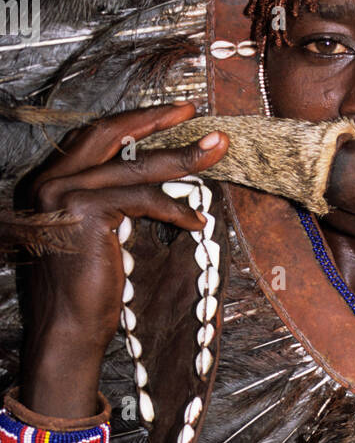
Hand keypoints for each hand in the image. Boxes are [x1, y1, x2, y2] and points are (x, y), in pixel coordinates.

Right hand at [18, 102, 227, 418]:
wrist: (67, 329)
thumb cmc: (86, 286)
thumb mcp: (99, 230)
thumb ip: (114, 197)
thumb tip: (159, 172)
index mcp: (50, 181)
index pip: (95, 136)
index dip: (136, 120)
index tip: (175, 113)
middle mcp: (50, 182)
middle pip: (110, 133)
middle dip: (156, 119)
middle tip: (195, 113)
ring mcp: (65, 195)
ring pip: (136, 165)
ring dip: (183, 157)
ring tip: (216, 150)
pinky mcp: (87, 213)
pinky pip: (143, 199)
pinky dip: (175, 207)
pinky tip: (197, 219)